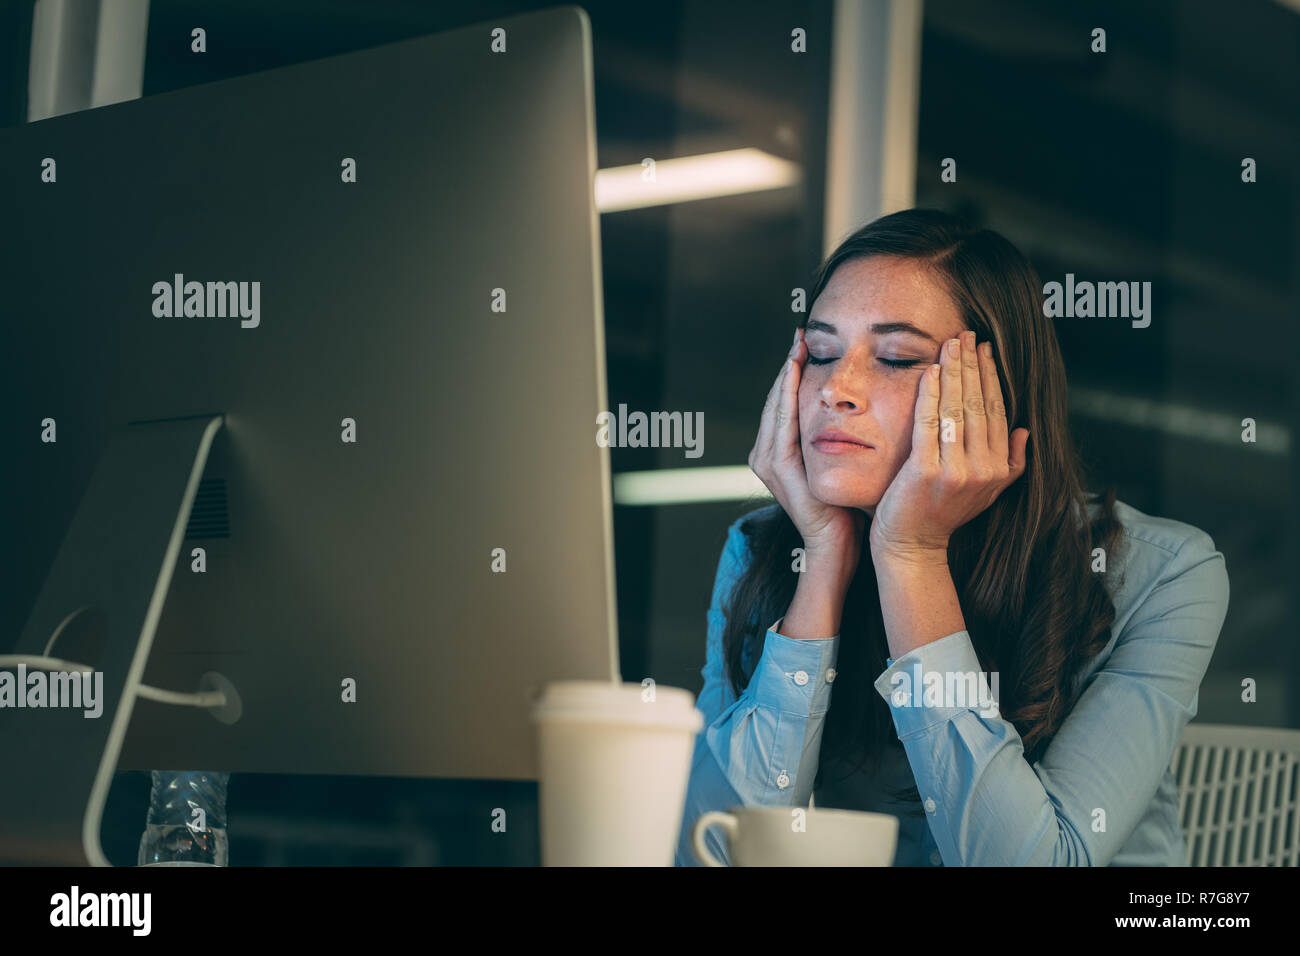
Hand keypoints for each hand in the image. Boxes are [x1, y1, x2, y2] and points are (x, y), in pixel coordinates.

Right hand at [749, 328, 865, 557]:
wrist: (837, 545)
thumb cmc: (844, 505)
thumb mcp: (835, 461)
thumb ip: (834, 434)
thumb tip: (854, 401)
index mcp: (777, 451)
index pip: (783, 401)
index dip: (792, 371)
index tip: (805, 342)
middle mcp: (765, 454)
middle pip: (775, 398)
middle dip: (787, 365)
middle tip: (799, 334)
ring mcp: (768, 461)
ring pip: (775, 405)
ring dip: (785, 373)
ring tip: (796, 346)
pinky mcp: (778, 468)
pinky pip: (782, 421)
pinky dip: (786, 394)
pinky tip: (795, 373)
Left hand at [868, 331, 1028, 559]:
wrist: (913, 546)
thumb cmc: (944, 515)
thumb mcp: (989, 492)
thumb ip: (1012, 463)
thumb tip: (1025, 431)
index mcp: (1000, 469)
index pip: (998, 412)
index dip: (991, 377)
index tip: (984, 350)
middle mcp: (983, 469)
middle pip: (979, 405)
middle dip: (973, 365)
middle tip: (967, 335)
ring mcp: (956, 471)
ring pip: (957, 409)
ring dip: (955, 371)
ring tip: (951, 343)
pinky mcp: (926, 471)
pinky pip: (929, 423)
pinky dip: (931, 394)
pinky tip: (932, 371)